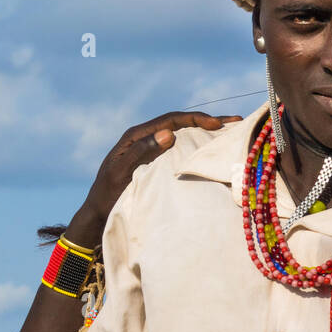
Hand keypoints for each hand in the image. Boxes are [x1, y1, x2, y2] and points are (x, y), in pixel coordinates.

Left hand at [76, 112, 242, 233]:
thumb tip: (169, 133)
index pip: (170, 120)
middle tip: (234, 121)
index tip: (216, 124)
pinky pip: (177, 147)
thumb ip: (143, 152)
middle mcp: (143, 137)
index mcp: (135, 136)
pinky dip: (195, 144)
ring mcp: (148, 148)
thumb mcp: (123, 173)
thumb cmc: (107, 195)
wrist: (97, 212)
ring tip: (228, 130)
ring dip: (203, 131)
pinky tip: (209, 148)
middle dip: (206, 121)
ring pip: (180, 134)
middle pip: (179, 123)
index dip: (195, 119)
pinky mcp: (152, 159)